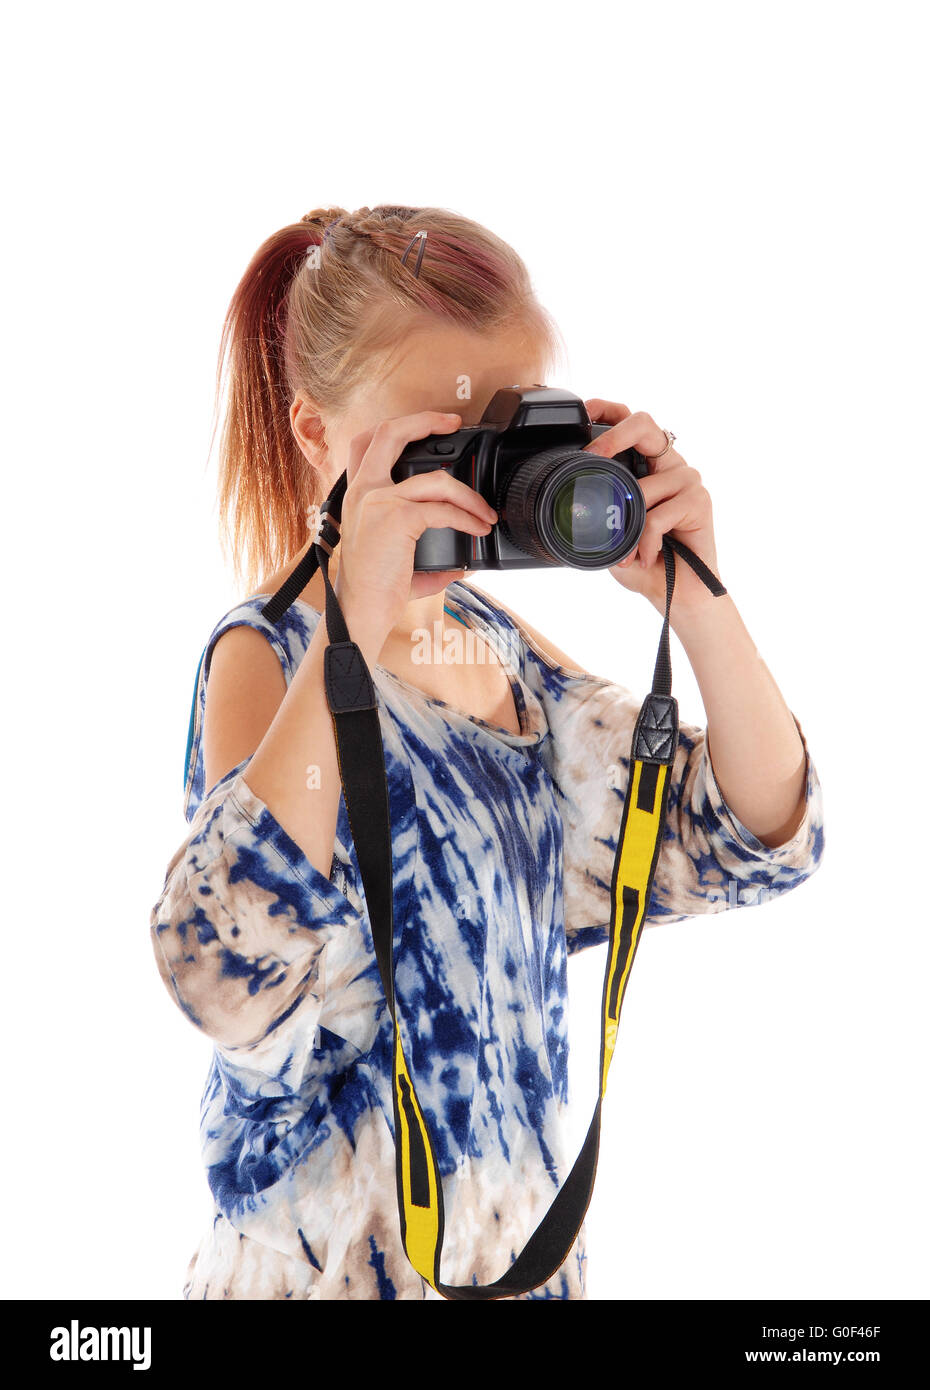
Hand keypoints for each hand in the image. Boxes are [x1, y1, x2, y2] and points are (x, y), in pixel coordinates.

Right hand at [331, 410, 497, 658]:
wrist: (361, 612)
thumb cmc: (375, 589)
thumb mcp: (395, 556)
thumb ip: (425, 547)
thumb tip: (464, 558)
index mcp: (357, 495)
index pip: (367, 443)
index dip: (399, 426)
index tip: (430, 425)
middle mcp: (362, 491)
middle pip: (389, 434)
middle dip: (425, 420)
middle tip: (454, 422)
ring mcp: (377, 501)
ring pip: (435, 479)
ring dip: (469, 494)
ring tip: (486, 513)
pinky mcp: (396, 517)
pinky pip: (442, 509)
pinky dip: (467, 518)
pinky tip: (478, 530)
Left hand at [583, 400, 721, 620]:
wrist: (677, 593)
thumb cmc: (645, 561)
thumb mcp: (611, 533)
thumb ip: (598, 510)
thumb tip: (569, 503)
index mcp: (647, 466)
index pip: (630, 423)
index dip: (607, 409)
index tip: (584, 411)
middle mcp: (669, 465)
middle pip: (644, 424)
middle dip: (612, 438)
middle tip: (592, 458)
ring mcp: (687, 479)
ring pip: (642, 487)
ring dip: (627, 527)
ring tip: (628, 552)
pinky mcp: (699, 500)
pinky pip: (656, 517)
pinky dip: (644, 543)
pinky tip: (647, 556)